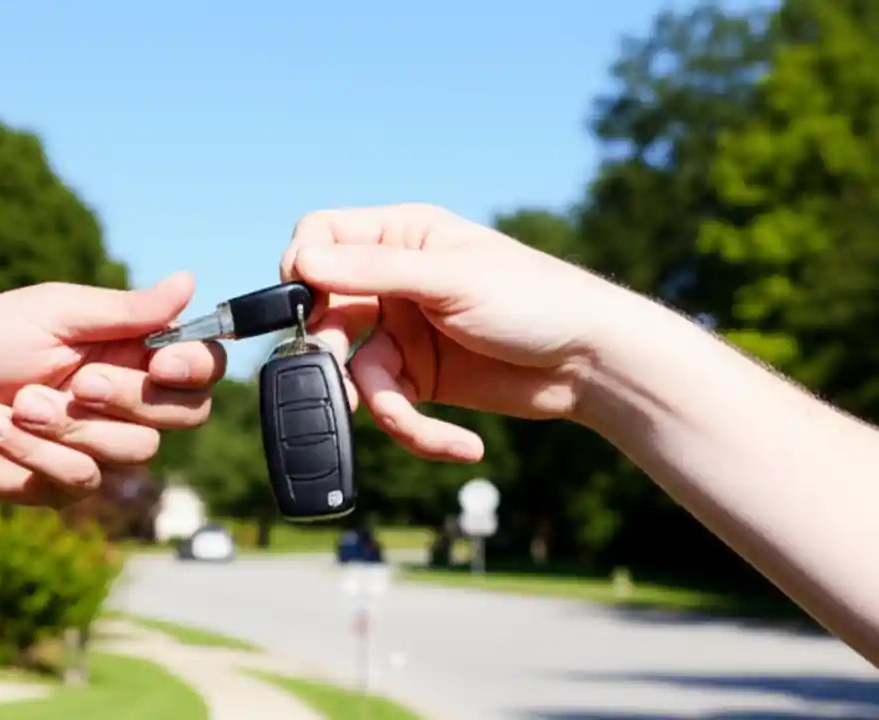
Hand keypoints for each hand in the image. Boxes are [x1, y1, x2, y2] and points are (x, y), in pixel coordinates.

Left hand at [0, 271, 223, 505]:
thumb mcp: (54, 312)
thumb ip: (125, 308)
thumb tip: (189, 281)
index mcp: (130, 350)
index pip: (201, 365)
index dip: (195, 368)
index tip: (160, 364)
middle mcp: (126, 400)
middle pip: (189, 413)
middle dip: (132, 399)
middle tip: (81, 382)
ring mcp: (101, 445)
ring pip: (137, 450)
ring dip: (71, 425)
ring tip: (18, 403)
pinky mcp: (70, 484)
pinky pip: (86, 478)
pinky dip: (36, 450)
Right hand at [280, 203, 633, 462]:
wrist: (593, 363)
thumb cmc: (535, 300)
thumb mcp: (450, 280)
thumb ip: (373, 271)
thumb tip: (301, 262)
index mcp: (401, 237)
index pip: (322, 237)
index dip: (303, 266)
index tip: (304, 301)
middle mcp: (394, 282)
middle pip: (324, 311)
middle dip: (329, 347)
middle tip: (335, 367)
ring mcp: (404, 332)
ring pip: (354, 370)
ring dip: (379, 403)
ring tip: (409, 423)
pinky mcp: (420, 381)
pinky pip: (391, 408)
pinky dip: (416, 432)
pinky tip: (461, 444)